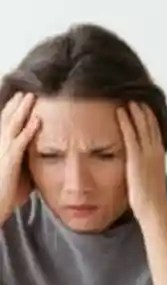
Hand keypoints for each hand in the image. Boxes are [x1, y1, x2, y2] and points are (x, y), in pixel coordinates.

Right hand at [0, 92, 39, 220]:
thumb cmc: (7, 194)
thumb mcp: (19, 174)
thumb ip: (27, 163)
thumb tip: (44, 158)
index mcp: (1, 149)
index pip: (6, 126)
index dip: (13, 112)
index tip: (21, 99)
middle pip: (7, 120)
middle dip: (16, 105)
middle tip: (26, 91)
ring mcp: (3, 153)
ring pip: (12, 126)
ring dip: (22, 111)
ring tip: (30, 97)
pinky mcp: (10, 162)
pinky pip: (20, 143)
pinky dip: (29, 130)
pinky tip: (38, 121)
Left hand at [118, 102, 166, 222]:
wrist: (154, 209)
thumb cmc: (150, 199)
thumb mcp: (150, 179)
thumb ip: (146, 168)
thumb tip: (140, 165)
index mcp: (159, 156)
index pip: (155, 131)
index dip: (150, 118)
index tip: (144, 106)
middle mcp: (155, 152)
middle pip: (150, 125)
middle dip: (144, 110)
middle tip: (136, 97)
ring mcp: (147, 154)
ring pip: (142, 126)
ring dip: (135, 111)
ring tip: (129, 99)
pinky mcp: (136, 158)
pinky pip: (130, 135)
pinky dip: (126, 122)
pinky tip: (120, 112)